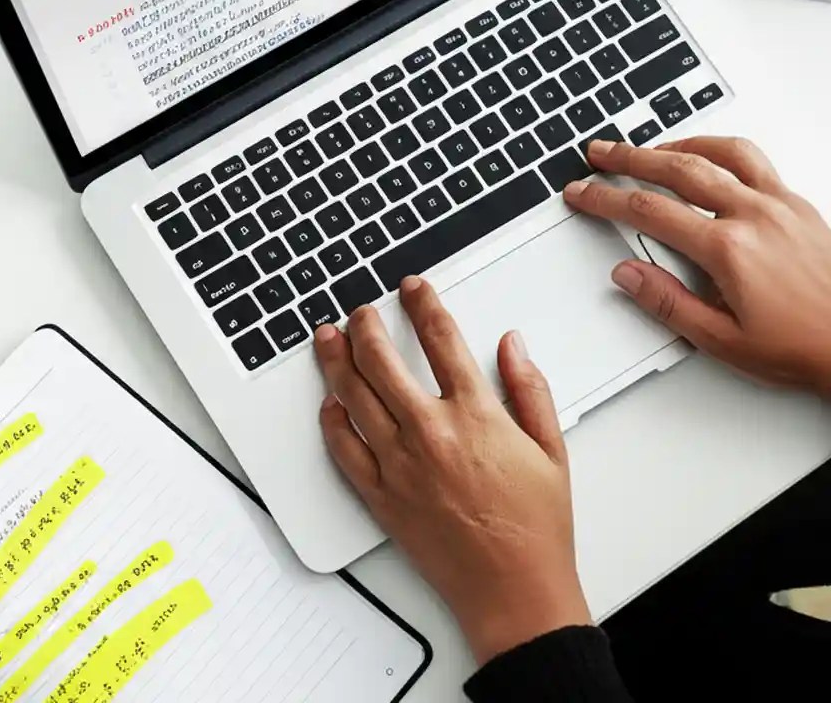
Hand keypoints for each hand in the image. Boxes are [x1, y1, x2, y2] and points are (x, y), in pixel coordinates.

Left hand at [314, 278, 589, 664]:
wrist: (513, 591)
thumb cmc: (536, 529)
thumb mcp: (551, 449)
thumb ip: (529, 389)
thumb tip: (511, 345)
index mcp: (476, 416)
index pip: (441, 339)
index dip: (422, 305)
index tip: (412, 288)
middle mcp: (431, 433)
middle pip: (382, 360)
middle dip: (366, 325)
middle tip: (360, 311)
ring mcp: (399, 464)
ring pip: (353, 396)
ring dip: (335, 360)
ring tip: (327, 337)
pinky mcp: (380, 496)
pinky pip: (343, 448)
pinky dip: (331, 421)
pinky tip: (329, 403)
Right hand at [567, 137, 830, 396]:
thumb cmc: (802, 345)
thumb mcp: (720, 339)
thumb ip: (667, 301)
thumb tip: (628, 274)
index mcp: (728, 249)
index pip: (649, 212)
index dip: (606, 199)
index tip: (582, 193)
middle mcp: (755, 216)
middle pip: (679, 169)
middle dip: (630, 158)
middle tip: (601, 153)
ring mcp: (781, 204)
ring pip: (721, 152)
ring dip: (678, 144)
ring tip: (650, 147)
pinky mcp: (800, 205)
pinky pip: (754, 160)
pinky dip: (722, 150)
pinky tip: (710, 156)